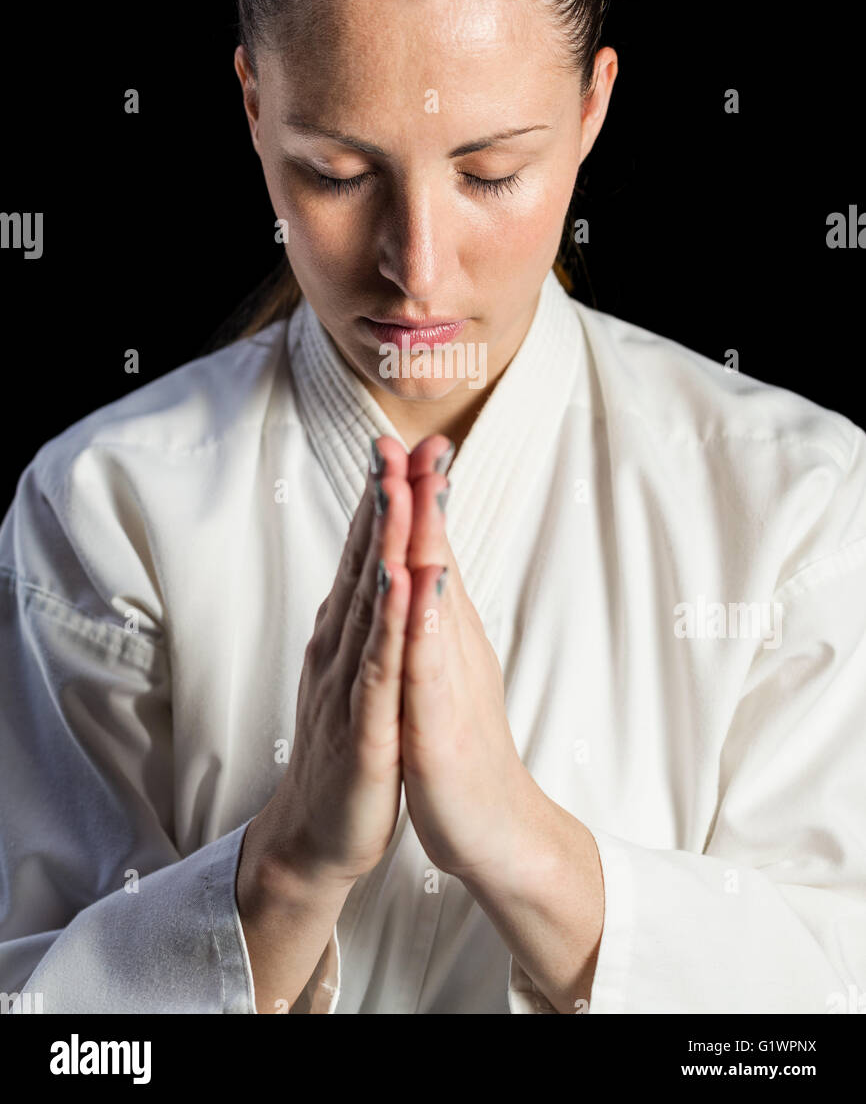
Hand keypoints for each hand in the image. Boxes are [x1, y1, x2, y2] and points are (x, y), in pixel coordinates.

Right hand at [245, 433, 413, 888]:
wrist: (319, 833)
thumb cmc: (348, 748)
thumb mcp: (362, 670)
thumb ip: (368, 617)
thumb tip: (375, 564)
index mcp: (348, 633)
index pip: (366, 552)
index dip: (384, 495)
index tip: (403, 441)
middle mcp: (342, 647)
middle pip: (362, 562)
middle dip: (379, 499)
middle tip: (389, 439)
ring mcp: (352, 685)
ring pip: (370, 603)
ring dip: (382, 544)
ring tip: (395, 489)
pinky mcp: (367, 728)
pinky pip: (380, 668)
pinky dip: (391, 624)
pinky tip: (399, 585)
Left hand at [400, 437, 536, 883]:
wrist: (494, 827)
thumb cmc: (461, 746)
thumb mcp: (441, 669)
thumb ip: (434, 618)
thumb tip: (425, 566)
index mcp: (443, 632)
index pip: (430, 550)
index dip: (418, 496)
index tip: (408, 440)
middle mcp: (451, 645)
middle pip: (438, 558)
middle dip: (424, 497)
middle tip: (419, 440)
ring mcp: (448, 682)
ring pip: (435, 600)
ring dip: (426, 541)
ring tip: (418, 488)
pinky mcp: (439, 725)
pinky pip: (428, 667)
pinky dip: (422, 625)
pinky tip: (419, 588)